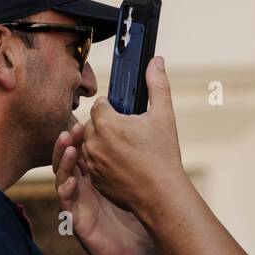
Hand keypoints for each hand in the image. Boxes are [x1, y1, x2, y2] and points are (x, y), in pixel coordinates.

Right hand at [54, 123, 158, 254]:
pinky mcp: (79, 225)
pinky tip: (70, 181)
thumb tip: (148, 131)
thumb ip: (136, 163)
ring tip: (70, 148)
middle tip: (71, 129)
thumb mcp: (137, 185)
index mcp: (97, 179)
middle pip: (67, 163)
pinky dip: (65, 193)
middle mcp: (84, 191)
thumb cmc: (140, 219)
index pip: (83, 153)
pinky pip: (66, 208)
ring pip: (62, 181)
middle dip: (66, 145)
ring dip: (63, 164)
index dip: (80, 137)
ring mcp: (79, 207)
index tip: (84, 120)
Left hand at [80, 56, 184, 220]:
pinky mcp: (93, 178)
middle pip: (94, 123)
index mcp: (106, 122)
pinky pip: (92, 163)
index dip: (115, 109)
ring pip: (91, 143)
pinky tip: (124, 166)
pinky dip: (104, 162)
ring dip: (104, 143)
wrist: (160, 193)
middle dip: (109, 126)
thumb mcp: (164, 116)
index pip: (100, 105)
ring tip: (128, 151)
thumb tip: (155, 61)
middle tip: (131, 134)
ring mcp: (91, 161)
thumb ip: (157, 85)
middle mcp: (93, 141)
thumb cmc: (163, 155)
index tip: (128, 116)